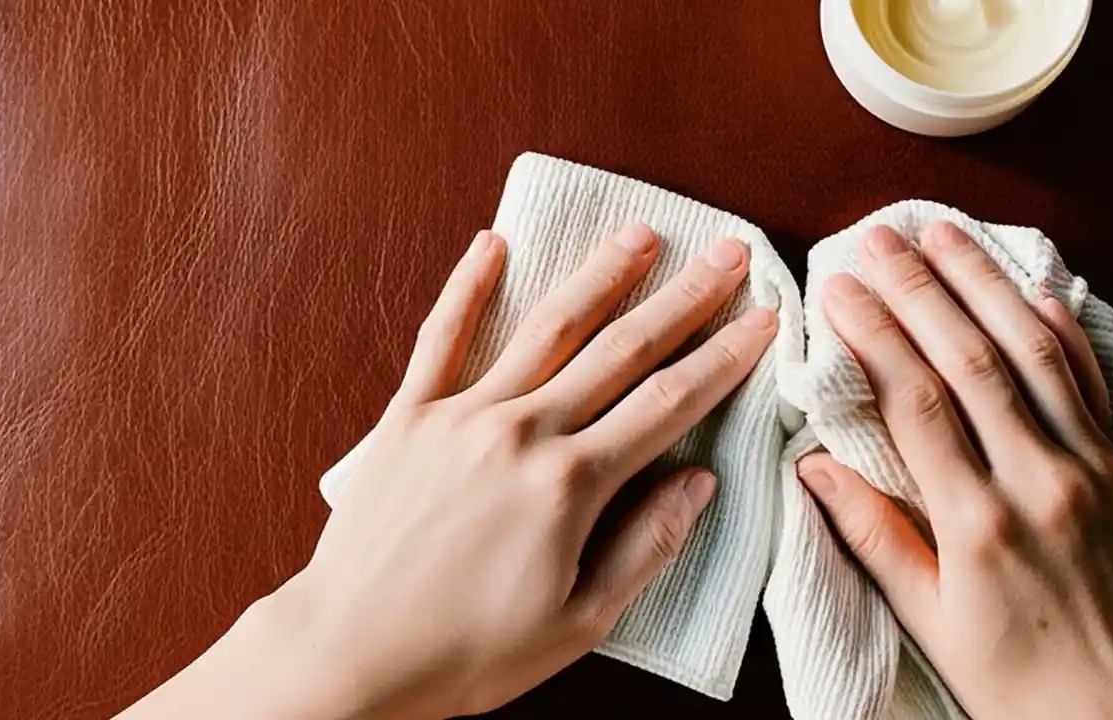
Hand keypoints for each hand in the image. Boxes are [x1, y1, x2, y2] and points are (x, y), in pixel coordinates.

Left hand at [119, 224, 776, 718]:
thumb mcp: (579, 623)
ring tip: (641, 234)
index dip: (724, 357)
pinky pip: (441, 337)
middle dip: (684, 298)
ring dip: (600, 276)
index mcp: (571, 484)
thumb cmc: (468, 653)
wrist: (349, 652)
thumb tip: (700, 481)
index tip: (764, 318)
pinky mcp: (407, 416)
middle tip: (727, 252)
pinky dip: (466, 287)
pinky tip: (491, 243)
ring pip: (547, 327)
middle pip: (621, 349)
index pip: (669, 402)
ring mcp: (461, 415)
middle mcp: (521, 431)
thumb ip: (645, 546)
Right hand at [801, 223, 1112, 718]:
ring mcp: (1090, 469)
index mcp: (977, 521)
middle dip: (918, 288)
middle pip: (971, 359)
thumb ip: (872, 534)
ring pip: (1033, 352)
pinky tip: (1030, 287)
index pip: (915, 400)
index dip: (874, 334)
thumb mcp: (929, 619)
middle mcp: (1038, 480)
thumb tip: (812, 467)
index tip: (839, 288)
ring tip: (943, 233)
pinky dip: (1061, 328)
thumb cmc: (1018, 682)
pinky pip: (1091, 382)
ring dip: (984, 284)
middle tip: (877, 237)